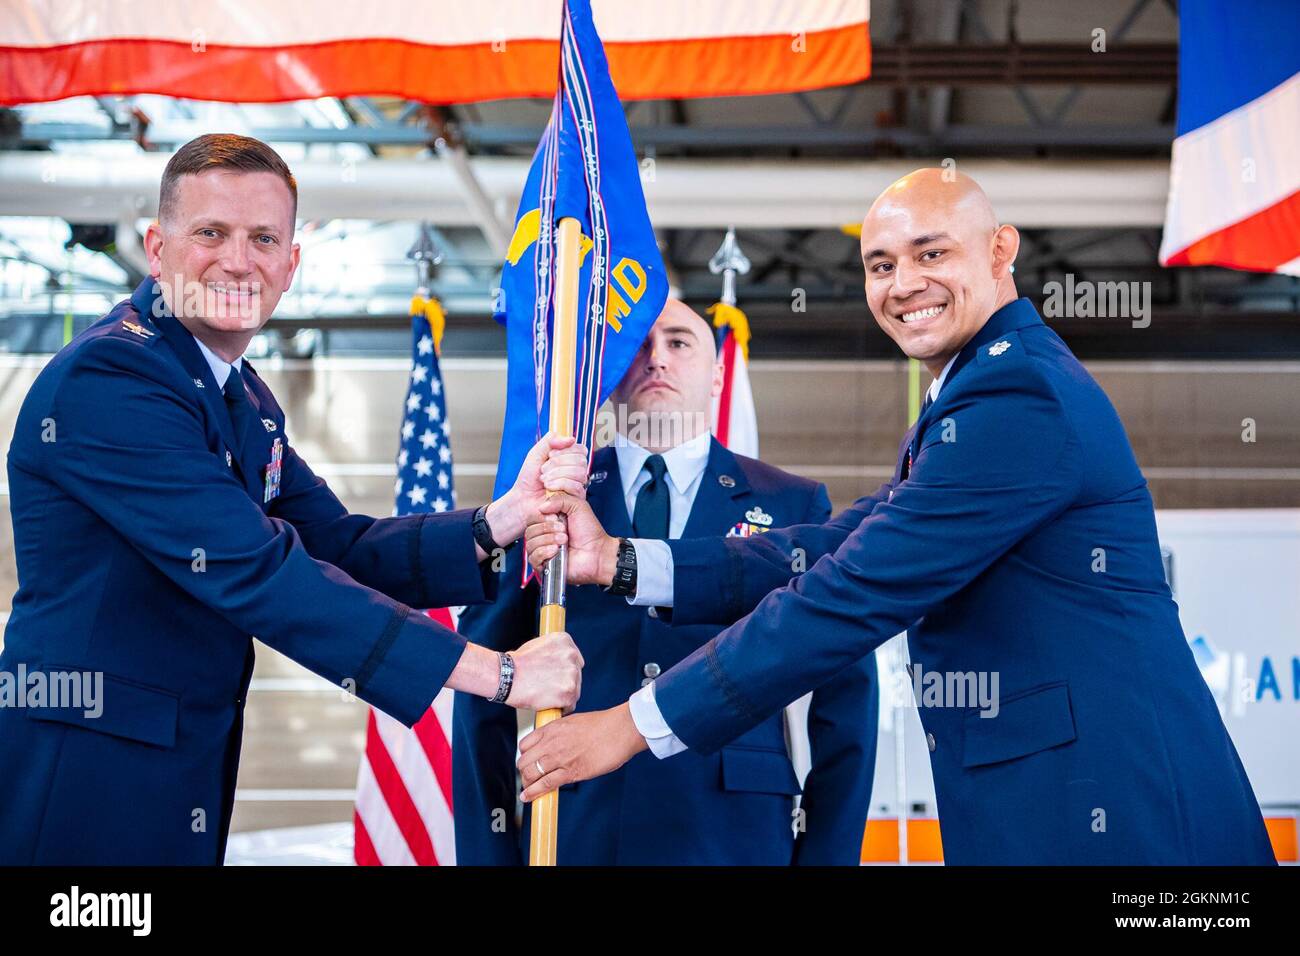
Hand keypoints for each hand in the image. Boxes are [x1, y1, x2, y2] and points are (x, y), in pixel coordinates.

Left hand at [482, 433, 588, 555]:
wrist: (523, 499)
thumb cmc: (529, 478)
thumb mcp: (537, 453)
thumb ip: (551, 440)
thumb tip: (571, 438)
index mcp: (569, 459)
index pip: (580, 449)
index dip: (565, 451)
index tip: (549, 456)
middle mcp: (576, 471)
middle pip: (580, 460)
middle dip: (558, 464)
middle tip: (543, 470)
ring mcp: (577, 485)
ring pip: (579, 473)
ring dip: (557, 475)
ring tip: (545, 481)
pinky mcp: (576, 499)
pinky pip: (576, 486)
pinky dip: (560, 485)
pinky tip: (550, 489)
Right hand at [508, 631, 583, 711]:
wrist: (506, 676)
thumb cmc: (516, 663)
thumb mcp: (538, 644)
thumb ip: (554, 651)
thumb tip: (561, 662)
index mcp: (565, 641)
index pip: (575, 658)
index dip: (564, 669)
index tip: (555, 676)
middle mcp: (572, 655)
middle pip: (576, 674)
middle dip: (564, 681)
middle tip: (549, 687)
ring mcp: (571, 674)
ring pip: (575, 690)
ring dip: (563, 695)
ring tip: (546, 696)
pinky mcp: (569, 692)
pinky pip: (570, 704)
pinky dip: (561, 708)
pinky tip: (549, 705)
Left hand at [516, 703, 647, 799]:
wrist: (620, 730)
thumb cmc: (604, 725)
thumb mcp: (574, 721)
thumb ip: (561, 732)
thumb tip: (556, 741)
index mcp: (552, 728)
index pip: (525, 744)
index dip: (524, 755)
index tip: (528, 760)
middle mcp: (552, 742)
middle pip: (524, 761)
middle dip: (524, 771)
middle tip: (528, 777)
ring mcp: (560, 758)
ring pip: (531, 774)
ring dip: (527, 784)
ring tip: (527, 790)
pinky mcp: (571, 772)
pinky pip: (545, 785)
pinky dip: (533, 793)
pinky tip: (528, 797)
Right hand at [524, 493, 620, 585]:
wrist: (597, 552)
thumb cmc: (590, 532)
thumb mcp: (577, 506)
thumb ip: (559, 499)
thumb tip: (541, 507)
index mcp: (548, 522)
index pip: (532, 517)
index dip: (542, 517)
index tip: (556, 517)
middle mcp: (544, 536)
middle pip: (529, 530)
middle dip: (547, 528)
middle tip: (564, 530)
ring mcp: (542, 551)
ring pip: (530, 543)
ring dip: (548, 540)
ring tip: (564, 541)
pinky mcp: (543, 565)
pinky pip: (533, 557)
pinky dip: (544, 552)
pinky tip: (556, 551)